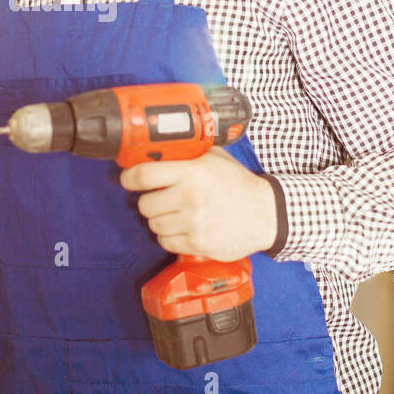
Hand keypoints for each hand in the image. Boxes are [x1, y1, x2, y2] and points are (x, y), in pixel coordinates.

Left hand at [119, 146, 277, 261]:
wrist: (265, 214)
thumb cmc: (238, 184)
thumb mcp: (215, 158)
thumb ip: (187, 153)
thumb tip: (155, 149)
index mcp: (193, 172)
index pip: (144, 175)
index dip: (129, 177)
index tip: (128, 179)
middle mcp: (191, 197)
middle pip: (144, 204)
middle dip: (150, 201)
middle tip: (161, 198)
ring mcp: (194, 223)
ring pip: (153, 225)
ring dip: (160, 219)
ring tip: (176, 213)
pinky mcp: (198, 244)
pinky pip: (165, 242)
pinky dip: (170, 236)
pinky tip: (184, 227)